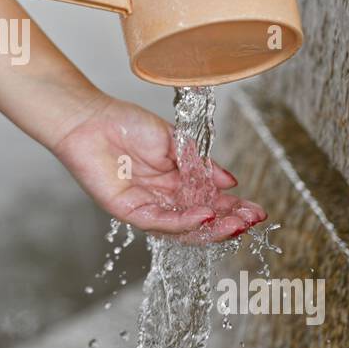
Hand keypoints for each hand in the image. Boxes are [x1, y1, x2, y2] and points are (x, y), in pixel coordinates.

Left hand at [51, 95, 266, 241]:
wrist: (91, 119)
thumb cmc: (126, 125)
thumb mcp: (174, 142)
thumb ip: (201, 164)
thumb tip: (231, 182)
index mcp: (176, 183)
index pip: (210, 202)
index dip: (234, 208)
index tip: (258, 212)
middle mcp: (163, 199)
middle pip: (200, 221)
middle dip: (228, 223)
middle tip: (252, 223)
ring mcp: (146, 207)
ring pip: (183, 228)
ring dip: (211, 228)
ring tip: (235, 224)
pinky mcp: (128, 210)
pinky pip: (159, 222)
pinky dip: (182, 221)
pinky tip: (204, 216)